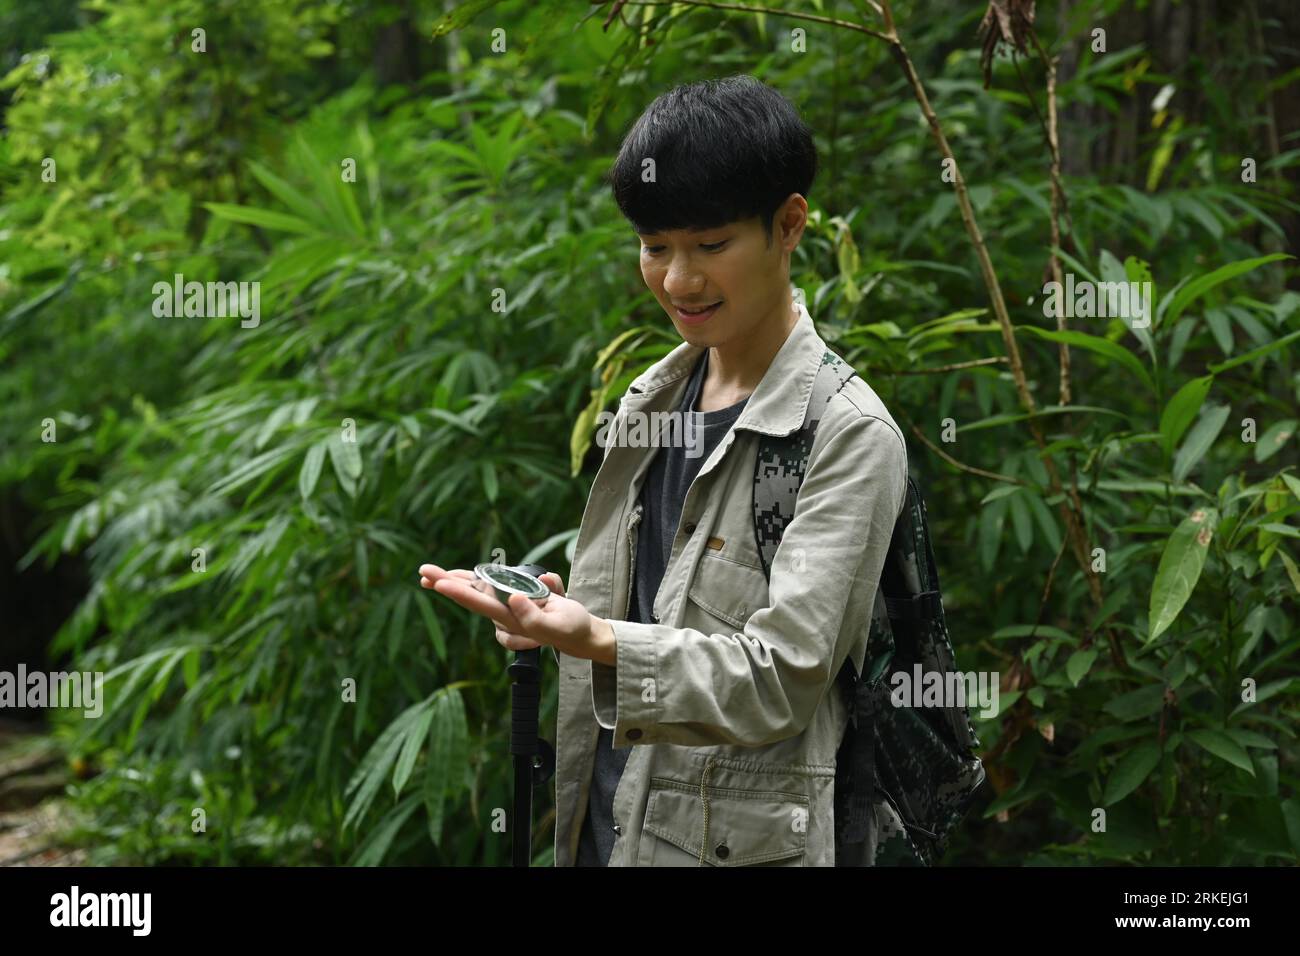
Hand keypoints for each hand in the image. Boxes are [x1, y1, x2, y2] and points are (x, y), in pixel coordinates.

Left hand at [417, 564, 613, 662]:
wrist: (579, 634)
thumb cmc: (570, 628)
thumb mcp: (558, 625)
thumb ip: (535, 617)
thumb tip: (515, 597)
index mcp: (512, 618)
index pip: (480, 603)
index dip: (459, 592)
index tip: (439, 583)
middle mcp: (504, 613)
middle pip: (470, 596)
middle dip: (446, 583)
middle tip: (423, 571)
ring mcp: (507, 605)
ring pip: (475, 590)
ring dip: (454, 580)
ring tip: (430, 574)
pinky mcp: (514, 597)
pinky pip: (489, 586)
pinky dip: (473, 579)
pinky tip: (459, 577)